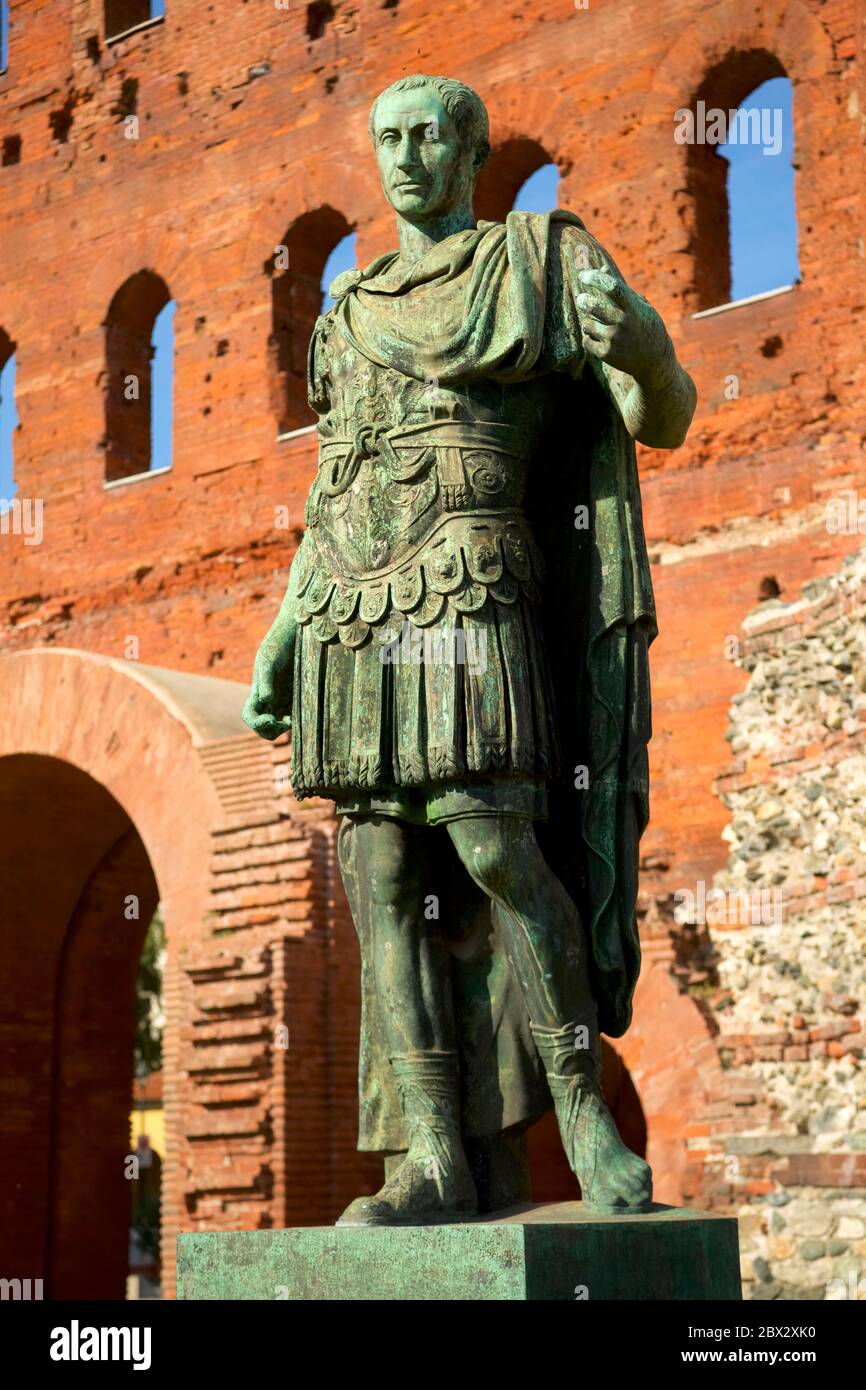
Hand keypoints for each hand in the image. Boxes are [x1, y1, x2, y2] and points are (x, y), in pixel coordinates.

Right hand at [242, 624, 295, 740]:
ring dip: (285, 728)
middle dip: (271, 731)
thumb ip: (266, 680)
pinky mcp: (300, 698)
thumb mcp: (270, 660)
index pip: (250, 716)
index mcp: (257, 692)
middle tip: (285, 724)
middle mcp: (270, 700)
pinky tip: (306, 714)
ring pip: (280, 726)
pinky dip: (299, 721)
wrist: (297, 634)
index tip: (271, 720)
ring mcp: (285, 700)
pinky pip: (297, 717)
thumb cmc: (279, 644)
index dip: (256, 723)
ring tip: (295, 720)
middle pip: (264, 727)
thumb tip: (266, 699)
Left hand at [575, 268, 670, 379]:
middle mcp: (623, 323)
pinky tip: (599, 339)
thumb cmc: (645, 327)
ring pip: (587, 325)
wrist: (654, 361)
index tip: (583, 275)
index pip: (613, 287)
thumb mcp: (639, 306)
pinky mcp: (607, 354)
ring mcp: (614, 339)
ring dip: (589, 323)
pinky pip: (587, 341)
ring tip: (596, 325)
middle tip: (581, 299)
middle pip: (595, 307)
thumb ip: (620, 288)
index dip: (596, 279)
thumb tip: (601, 268)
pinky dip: (589, 339)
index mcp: (633, 307)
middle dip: (584, 301)